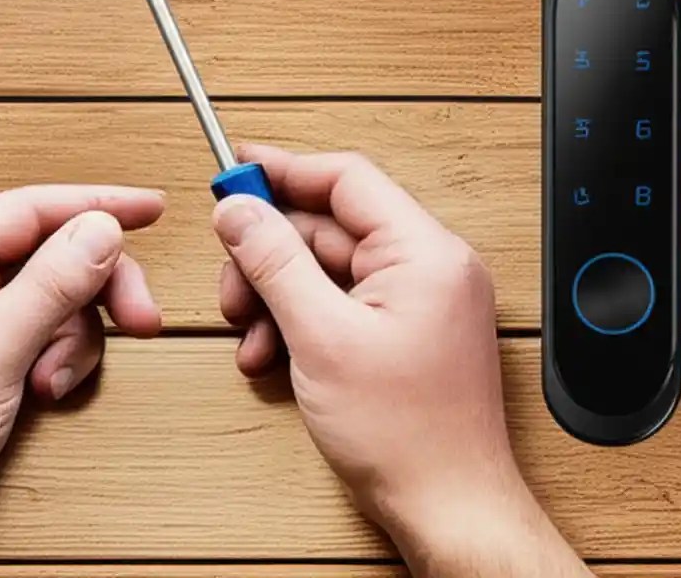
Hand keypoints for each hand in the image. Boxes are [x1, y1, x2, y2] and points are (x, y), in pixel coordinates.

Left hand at [0, 185, 164, 577]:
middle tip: (139, 318)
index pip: (29, 209)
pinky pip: (43, 337)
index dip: (96, 206)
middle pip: (52, 256)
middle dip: (96, 292)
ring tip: (49, 381)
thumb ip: (50, 285)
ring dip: (71, 342)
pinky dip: (56, 363)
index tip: (149, 209)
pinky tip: (41, 392)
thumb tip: (99, 229)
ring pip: (56, 302)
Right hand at [212, 146, 589, 576]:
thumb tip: (238, 209)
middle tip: (231, 286)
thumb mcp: (320, 337)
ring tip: (252, 339)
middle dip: (269, 256)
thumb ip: (274, 262)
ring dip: (276, 298)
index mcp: (424, 253)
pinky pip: (340, 306)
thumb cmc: (407, 436)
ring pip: (326, 271)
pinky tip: (273, 357)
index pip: (346, 179)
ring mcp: (419, 302)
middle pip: (328, 228)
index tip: (233, 172)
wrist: (449, 508)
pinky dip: (299, 324)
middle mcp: (428, 268)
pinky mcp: (405, 332)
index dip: (283, 171)